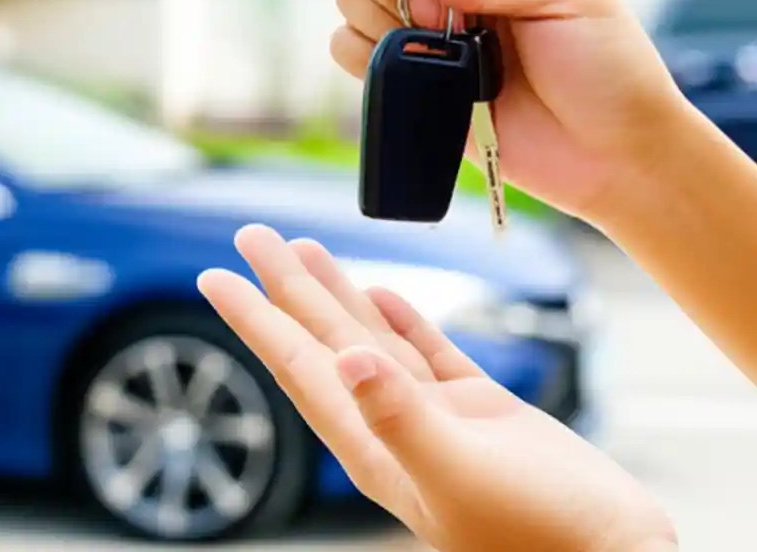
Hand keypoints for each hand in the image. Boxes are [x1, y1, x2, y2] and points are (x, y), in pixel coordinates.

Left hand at [198, 224, 676, 551]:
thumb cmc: (542, 535)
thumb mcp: (463, 473)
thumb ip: (402, 418)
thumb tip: (347, 360)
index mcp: (374, 445)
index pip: (299, 367)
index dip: (255, 319)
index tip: (214, 276)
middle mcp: (394, 426)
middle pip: (323, 342)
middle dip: (284, 287)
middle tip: (251, 235)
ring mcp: (438, 418)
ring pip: (371, 340)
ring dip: (335, 295)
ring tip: (303, 250)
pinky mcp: (484, 414)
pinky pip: (427, 354)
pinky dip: (402, 322)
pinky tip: (380, 295)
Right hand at [332, 0, 691, 218]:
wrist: (609, 154)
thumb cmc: (607, 67)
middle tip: (448, 25)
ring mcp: (426, 29)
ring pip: (348, 0)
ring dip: (379, 28)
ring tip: (444, 55)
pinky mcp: (410, 77)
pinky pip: (346, 51)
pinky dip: (365, 62)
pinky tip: (418, 76)